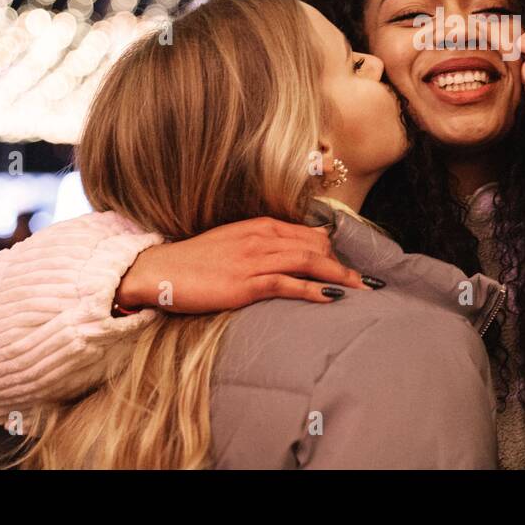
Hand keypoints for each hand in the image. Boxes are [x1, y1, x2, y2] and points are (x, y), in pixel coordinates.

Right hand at [115, 217, 370, 312]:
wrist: (160, 270)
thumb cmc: (195, 261)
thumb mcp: (234, 243)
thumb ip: (264, 244)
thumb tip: (294, 250)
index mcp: (259, 226)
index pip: (307, 234)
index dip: (333, 250)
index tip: (351, 265)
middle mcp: (261, 238)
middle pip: (314, 247)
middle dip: (343, 264)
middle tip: (365, 282)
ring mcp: (253, 259)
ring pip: (307, 262)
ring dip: (338, 276)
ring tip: (360, 289)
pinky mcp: (245, 283)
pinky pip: (286, 284)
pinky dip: (311, 290)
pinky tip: (330, 298)